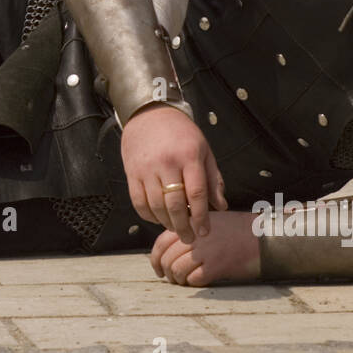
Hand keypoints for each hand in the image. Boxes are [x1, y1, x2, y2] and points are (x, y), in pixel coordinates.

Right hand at [120, 104, 227, 242]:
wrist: (149, 114)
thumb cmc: (181, 133)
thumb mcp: (204, 150)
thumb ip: (212, 179)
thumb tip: (220, 206)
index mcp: (189, 156)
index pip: (196, 194)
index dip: (201, 217)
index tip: (204, 232)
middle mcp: (167, 163)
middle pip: (175, 204)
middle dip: (183, 227)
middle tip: (189, 238)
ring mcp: (147, 168)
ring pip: (156, 206)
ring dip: (166, 223)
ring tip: (175, 228)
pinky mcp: (132, 172)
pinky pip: (138, 201)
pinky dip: (148, 215)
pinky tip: (158, 218)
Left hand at [150, 211, 260, 286]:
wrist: (263, 237)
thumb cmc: (238, 230)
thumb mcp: (211, 220)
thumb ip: (190, 229)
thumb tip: (169, 247)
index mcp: (192, 223)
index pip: (162, 241)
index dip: (155, 257)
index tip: (157, 267)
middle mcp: (196, 236)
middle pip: (166, 258)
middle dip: (164, 271)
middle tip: (169, 278)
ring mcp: (205, 251)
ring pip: (177, 270)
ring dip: (177, 280)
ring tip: (182, 281)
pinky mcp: (216, 267)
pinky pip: (193, 280)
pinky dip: (192, 283)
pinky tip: (197, 281)